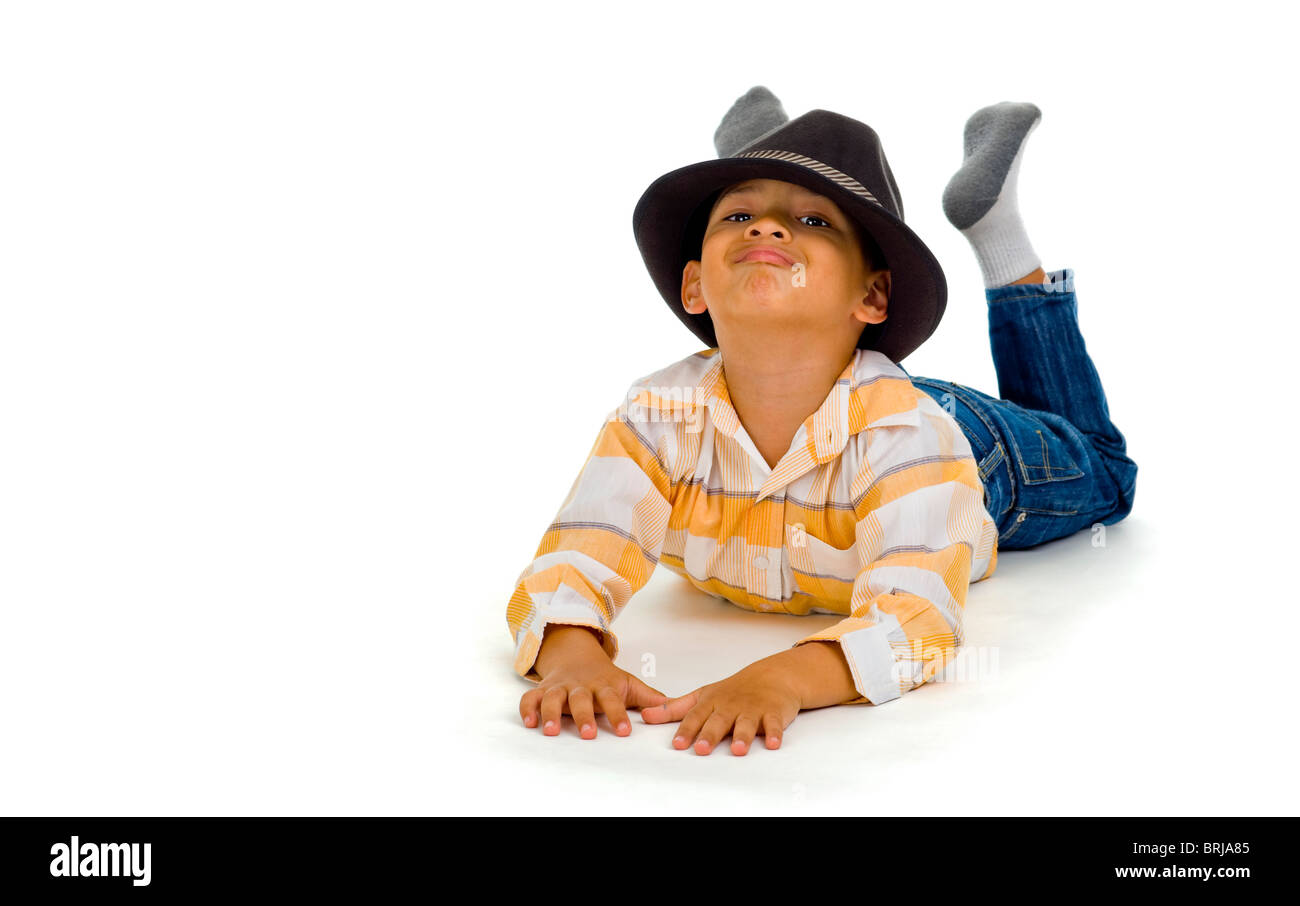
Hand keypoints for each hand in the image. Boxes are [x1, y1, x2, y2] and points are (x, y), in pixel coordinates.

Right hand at [519, 627, 669, 739]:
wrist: (576, 655)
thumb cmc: (605, 678)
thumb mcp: (627, 683)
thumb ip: (649, 698)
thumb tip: (675, 708)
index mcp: (604, 685)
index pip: (612, 699)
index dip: (618, 714)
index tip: (624, 732)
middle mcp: (581, 686)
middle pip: (581, 700)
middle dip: (584, 716)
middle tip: (588, 735)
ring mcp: (561, 687)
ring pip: (553, 698)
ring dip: (551, 713)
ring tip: (551, 732)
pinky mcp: (543, 690)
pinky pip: (531, 697)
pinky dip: (528, 709)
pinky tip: (530, 724)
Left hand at [641, 660, 801, 754]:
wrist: (771, 676)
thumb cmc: (733, 690)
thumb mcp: (702, 696)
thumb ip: (674, 709)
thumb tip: (645, 715)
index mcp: (712, 702)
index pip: (696, 716)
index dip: (687, 730)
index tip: (678, 744)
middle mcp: (730, 706)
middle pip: (719, 721)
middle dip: (710, 735)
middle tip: (702, 750)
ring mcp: (753, 709)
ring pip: (747, 723)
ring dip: (743, 736)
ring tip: (737, 750)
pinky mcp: (773, 712)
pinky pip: (775, 724)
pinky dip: (775, 733)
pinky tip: (773, 744)